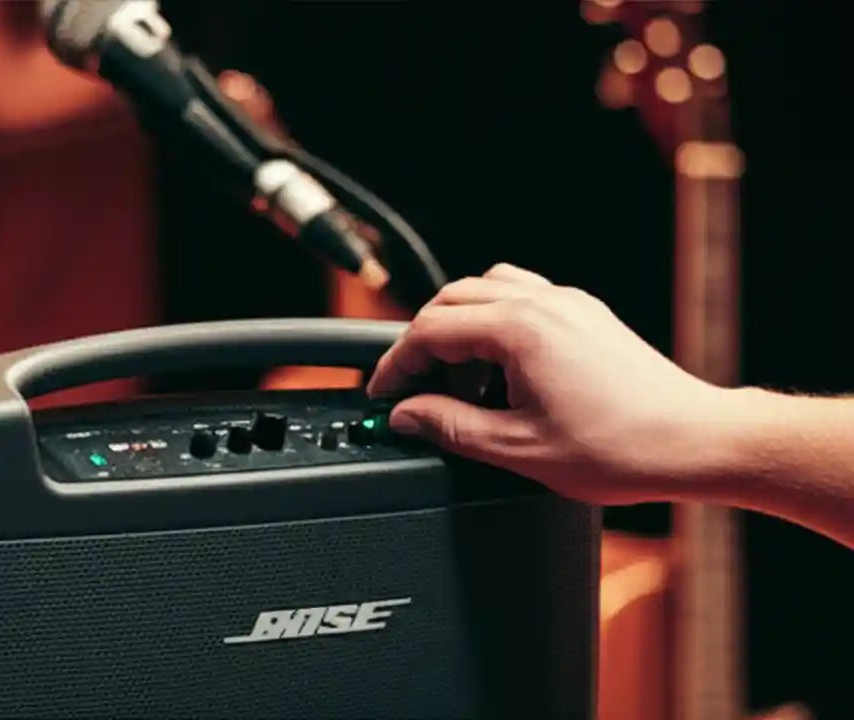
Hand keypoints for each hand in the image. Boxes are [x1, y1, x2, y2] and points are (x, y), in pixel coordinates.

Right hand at [367, 263, 737, 504]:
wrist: (695, 441)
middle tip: (408, 389)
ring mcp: (567, 303)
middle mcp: (542, 302)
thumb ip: (450, 428)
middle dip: (419, 343)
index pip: (429, 330)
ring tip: (453, 381)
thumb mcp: (518, 448)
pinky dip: (492, 324)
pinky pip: (520, 298)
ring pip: (484, 291)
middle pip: (450, 300)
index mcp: (519, 329)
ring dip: (456, 327)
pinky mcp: (585, 314)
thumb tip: (406, 416)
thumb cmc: (623, 448)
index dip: (394, 364)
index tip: (381, 393)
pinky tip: (496, 370)